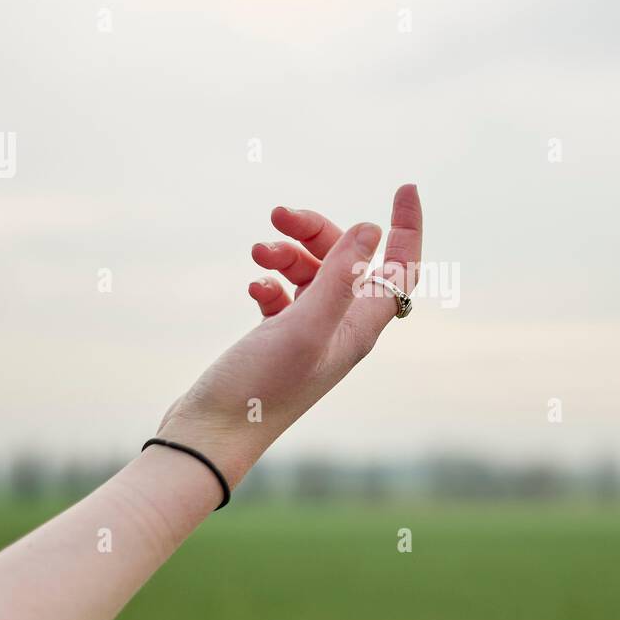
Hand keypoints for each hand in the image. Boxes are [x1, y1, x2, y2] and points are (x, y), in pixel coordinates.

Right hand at [156, 184, 423, 485]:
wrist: (212, 433)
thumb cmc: (262, 389)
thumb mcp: (305, 326)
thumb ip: (339, 277)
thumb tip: (371, 230)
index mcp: (361, 327)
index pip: (401, 268)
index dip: (407, 227)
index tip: (405, 186)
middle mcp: (342, 329)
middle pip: (347, 260)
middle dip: (316, 231)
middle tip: (278, 215)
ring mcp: (310, 334)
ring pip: (310, 273)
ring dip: (286, 253)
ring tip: (257, 251)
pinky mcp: (279, 338)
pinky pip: (284, 293)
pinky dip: (270, 280)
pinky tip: (253, 284)